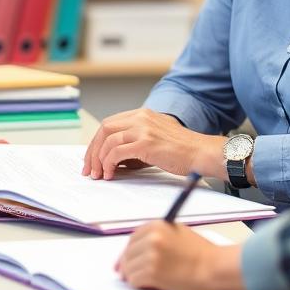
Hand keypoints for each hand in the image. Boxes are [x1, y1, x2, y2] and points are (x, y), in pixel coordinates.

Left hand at [82, 109, 224, 180]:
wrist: (200, 153)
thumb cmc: (181, 151)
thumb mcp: (155, 139)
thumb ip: (134, 143)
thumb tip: (112, 159)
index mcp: (143, 114)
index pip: (110, 124)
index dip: (97, 142)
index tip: (92, 159)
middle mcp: (141, 117)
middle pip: (104, 129)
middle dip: (92, 151)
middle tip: (89, 169)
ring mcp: (143, 128)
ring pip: (108, 140)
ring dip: (99, 160)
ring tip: (99, 175)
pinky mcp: (146, 143)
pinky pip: (116, 152)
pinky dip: (109, 164)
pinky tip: (110, 174)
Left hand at [117, 220, 245, 289]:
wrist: (214, 268)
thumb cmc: (201, 253)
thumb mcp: (178, 233)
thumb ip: (158, 236)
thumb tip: (139, 248)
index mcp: (158, 225)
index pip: (133, 238)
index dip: (127, 250)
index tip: (123, 260)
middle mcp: (152, 238)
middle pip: (128, 253)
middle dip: (126, 265)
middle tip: (126, 274)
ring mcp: (151, 256)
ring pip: (129, 269)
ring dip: (133, 277)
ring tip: (141, 281)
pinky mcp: (152, 273)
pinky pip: (134, 281)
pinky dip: (138, 285)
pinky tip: (146, 286)